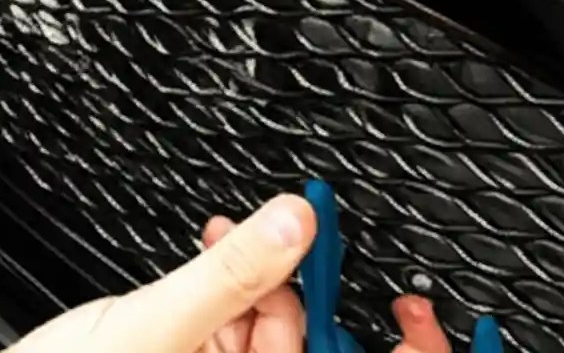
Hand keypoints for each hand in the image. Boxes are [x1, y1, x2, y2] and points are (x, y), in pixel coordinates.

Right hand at [5, 194, 451, 352]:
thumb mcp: (155, 329)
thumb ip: (229, 276)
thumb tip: (294, 224)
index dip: (400, 349)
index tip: (407, 307)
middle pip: (303, 348)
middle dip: (291, 292)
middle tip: (275, 240)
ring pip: (264, 339)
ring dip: (251, 285)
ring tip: (227, 240)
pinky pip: (227, 335)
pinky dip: (222, 297)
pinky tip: (208, 261)